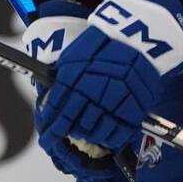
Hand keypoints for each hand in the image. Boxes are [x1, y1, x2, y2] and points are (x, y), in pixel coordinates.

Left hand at [35, 0, 182, 172]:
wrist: (135, 41)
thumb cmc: (100, 46)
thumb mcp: (72, 59)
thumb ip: (62, 81)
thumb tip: (51, 100)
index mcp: (72, 79)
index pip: (56, 110)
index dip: (51, 127)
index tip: (47, 137)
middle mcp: (90, 93)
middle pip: (72, 123)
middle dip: (64, 134)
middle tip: (61, 139)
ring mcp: (111, 103)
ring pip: (93, 132)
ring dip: (85, 136)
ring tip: (82, 135)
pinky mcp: (131, 110)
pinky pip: (117, 134)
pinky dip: (107, 140)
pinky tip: (102, 138)